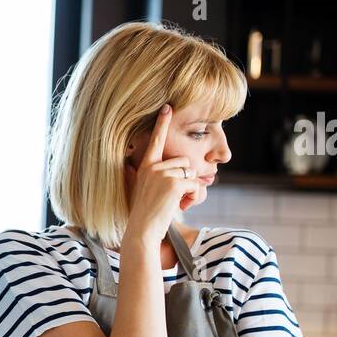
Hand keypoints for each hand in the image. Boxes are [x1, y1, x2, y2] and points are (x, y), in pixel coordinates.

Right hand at [123, 104, 200, 246]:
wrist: (141, 231)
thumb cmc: (146, 215)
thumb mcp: (148, 191)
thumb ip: (158, 177)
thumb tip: (169, 172)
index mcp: (145, 166)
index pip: (156, 141)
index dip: (162, 123)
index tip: (167, 106)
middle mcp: (152, 166)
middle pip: (184, 162)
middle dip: (186, 179)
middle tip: (174, 198)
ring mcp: (162, 174)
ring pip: (191, 173)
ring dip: (191, 189)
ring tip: (177, 203)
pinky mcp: (173, 184)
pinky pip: (195, 185)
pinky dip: (193, 197)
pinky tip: (181, 206)